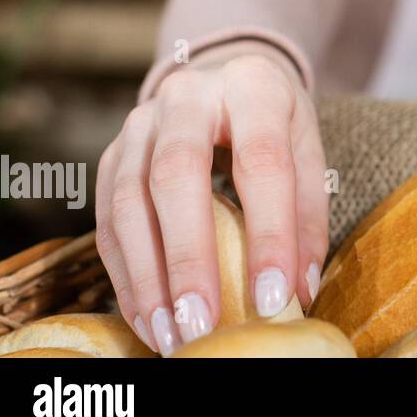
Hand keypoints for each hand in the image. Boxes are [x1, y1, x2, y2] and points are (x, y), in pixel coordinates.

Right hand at [95, 51, 326, 354]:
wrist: (227, 82)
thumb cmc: (274, 125)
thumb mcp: (307, 152)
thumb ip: (307, 216)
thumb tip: (298, 289)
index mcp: (252, 85)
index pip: (261, 160)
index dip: (269, 232)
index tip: (272, 295)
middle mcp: (187, 96)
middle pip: (177, 174)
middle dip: (188, 257)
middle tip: (203, 323)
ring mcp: (139, 124)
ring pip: (130, 202)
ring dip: (147, 278)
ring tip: (172, 334)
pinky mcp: (110, 156)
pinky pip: (108, 221)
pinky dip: (127, 276)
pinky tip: (149, 317)